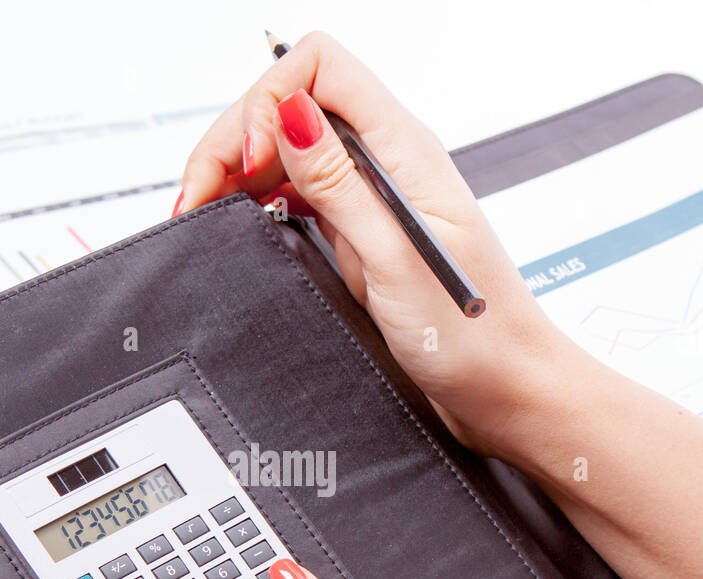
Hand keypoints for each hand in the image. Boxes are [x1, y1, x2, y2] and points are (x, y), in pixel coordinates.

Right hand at [176, 31, 581, 459]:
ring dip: (240, 170)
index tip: (245, 164)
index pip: (322, 67)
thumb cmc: (473, 335)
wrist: (503, 387)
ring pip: (289, 146)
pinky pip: (301, 190)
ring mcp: (372, 194)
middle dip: (235, 138)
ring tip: (206, 210)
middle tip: (198, 196)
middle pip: (293, 103)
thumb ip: (339, 186)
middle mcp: (388, 161)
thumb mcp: (394, 259)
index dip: (268, 102)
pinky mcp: (363, 228)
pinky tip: (243, 222)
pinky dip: (261, 199)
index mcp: (405, 151)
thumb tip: (290, 115)